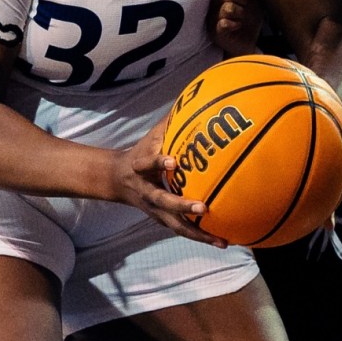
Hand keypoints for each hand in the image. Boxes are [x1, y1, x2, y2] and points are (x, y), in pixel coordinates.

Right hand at [112, 118, 227, 247]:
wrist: (117, 179)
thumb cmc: (141, 152)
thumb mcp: (151, 136)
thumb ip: (170, 123)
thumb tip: (194, 99)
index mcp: (141, 168)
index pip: (147, 164)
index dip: (158, 162)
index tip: (172, 160)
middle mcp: (147, 192)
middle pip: (162, 202)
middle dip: (182, 206)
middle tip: (203, 208)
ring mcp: (155, 210)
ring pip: (176, 224)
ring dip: (198, 233)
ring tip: (221, 241)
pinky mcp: (163, 219)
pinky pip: (183, 229)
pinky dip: (202, 236)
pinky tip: (224, 240)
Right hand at [207, 0, 262, 56]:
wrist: (250, 40)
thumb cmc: (250, 15)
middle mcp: (214, 1)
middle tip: (245, 5)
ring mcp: (212, 16)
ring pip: (227, 7)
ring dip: (240, 12)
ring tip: (241, 17)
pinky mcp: (214, 31)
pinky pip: (224, 23)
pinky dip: (235, 24)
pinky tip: (237, 26)